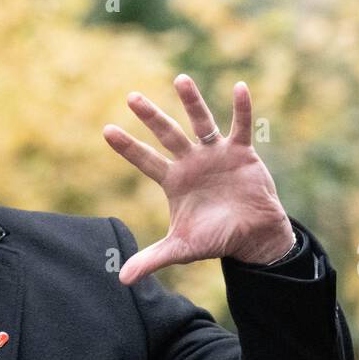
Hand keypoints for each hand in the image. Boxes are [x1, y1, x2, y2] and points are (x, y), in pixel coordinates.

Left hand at [103, 75, 293, 283]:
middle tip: (131, 97)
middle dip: (150, 117)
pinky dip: (241, 108)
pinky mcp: (241, 153)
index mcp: (173, 181)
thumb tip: (122, 280)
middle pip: (167, 134)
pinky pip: (240, 126)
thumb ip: (151, 259)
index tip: (106, 130)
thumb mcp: (180, 250)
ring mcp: (215, 154)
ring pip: (201, 122)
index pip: (145, 160)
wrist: (251, 237)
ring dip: (192, 101)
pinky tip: (239, 87)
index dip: (127, 147)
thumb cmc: (214, 239)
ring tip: (180, 79)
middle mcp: (191, 162)